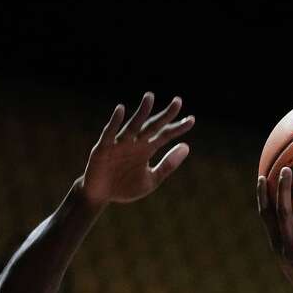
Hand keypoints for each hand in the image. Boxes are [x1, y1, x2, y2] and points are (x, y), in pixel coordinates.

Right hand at [79, 93, 193, 207]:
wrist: (101, 195)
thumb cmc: (126, 187)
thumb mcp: (152, 178)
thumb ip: (168, 164)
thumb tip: (186, 146)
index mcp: (146, 149)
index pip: (165, 135)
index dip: (178, 128)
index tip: (192, 119)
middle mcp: (134, 143)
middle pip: (152, 126)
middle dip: (165, 115)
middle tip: (178, 101)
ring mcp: (119, 144)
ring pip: (133, 125)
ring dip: (141, 112)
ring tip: (150, 97)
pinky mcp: (103, 148)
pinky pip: (110, 133)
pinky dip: (115, 121)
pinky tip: (120, 109)